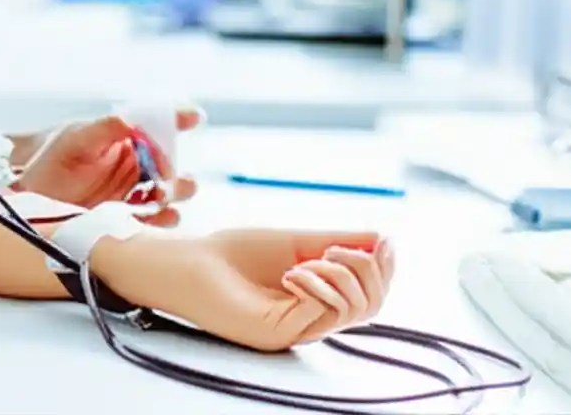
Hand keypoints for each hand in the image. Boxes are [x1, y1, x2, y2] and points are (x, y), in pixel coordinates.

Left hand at [12, 111, 200, 223]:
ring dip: (173, 196)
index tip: (194, 117)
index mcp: (126, 139)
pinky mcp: (127, 219)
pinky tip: (160, 217)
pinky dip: (161, 220)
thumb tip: (132, 120)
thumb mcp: (76, 138)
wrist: (29, 197)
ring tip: (163, 197)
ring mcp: (133, 193)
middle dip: (175, 171)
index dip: (178, 119)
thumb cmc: (53, 158)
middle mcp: (135, 166)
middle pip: (169, 166)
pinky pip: (153, 220)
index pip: (159, 126)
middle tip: (167, 177)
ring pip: (167, 194)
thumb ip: (105, 129)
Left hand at [93, 229, 394, 351]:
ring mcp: (293, 329)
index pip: (371, 296)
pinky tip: (292, 272)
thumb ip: (336, 242)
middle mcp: (310, 319)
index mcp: (317, 300)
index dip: (384, 269)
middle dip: (367, 270)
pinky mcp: (274, 333)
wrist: (186, 260)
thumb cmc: (231, 254)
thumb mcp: (295, 241)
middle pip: (370, 307)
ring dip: (340, 275)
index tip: (383, 239)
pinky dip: (316, 286)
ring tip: (308, 259)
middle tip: (334, 249)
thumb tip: (382, 238)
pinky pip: (319, 317)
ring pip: (351, 312)